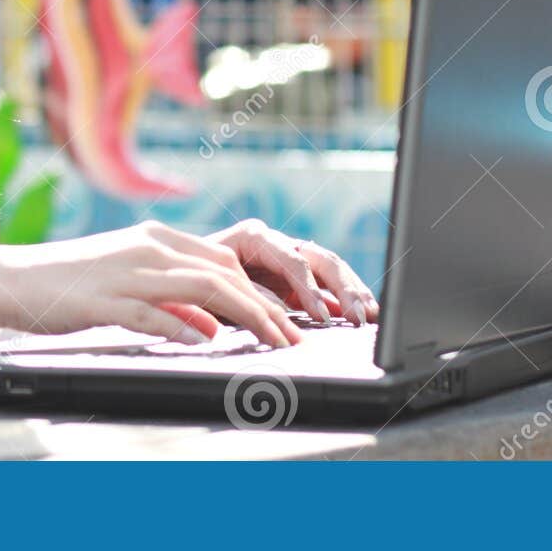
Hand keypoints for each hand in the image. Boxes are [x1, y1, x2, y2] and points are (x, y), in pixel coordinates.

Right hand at [0, 220, 304, 347]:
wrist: (16, 278)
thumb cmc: (72, 284)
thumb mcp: (129, 283)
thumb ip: (170, 300)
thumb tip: (210, 325)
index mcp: (156, 239)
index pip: (224, 259)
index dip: (260, 289)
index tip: (284, 318)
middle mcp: (148, 249)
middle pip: (223, 272)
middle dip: (265, 305)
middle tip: (291, 335)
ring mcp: (126, 273)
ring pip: (200, 287)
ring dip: (243, 315)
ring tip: (270, 341)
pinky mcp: (103, 300)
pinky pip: (151, 312)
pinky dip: (183, 326)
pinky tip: (206, 342)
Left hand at [205, 218, 378, 325]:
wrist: (181, 272)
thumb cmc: (192, 276)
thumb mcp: (211, 283)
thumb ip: (243, 294)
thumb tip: (272, 313)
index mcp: (254, 236)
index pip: (291, 259)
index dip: (308, 287)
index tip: (319, 313)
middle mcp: (276, 242)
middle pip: (320, 259)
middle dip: (343, 288)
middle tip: (358, 316)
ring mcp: (289, 258)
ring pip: (330, 269)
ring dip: (352, 292)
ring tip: (370, 315)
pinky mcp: (296, 278)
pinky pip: (328, 284)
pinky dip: (346, 298)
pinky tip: (364, 314)